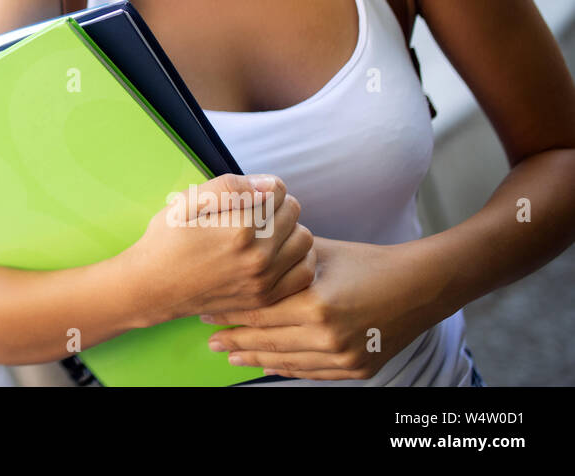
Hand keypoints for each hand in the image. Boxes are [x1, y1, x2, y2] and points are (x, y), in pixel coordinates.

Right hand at [120, 174, 314, 325]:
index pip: (279, 191)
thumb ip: (228, 188)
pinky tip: (276, 253)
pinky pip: (304, 272)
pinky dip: (297, 258)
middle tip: (253, 211)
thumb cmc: (166, 241)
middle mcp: (258, 257)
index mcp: (239, 228)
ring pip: (304, 241)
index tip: (247, 194)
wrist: (152, 288)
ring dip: (289, 230)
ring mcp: (264, 281)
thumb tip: (268, 184)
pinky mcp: (265, 298)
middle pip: (293, 213)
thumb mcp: (185, 203)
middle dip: (277, 205)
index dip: (263, 186)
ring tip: (266, 231)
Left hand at [201, 237, 430, 380]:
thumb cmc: (367, 262)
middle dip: (234, 340)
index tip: (205, 312)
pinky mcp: (356, 370)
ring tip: (231, 354)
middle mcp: (327, 336)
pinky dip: (286, 368)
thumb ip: (283, 260)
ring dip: (255, 359)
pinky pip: (311, 373)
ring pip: (286, 362)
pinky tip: (267, 365)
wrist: (420, 286)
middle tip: (209, 339)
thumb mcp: (319, 254)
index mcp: (315, 303)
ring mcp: (343, 357)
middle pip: (267, 342)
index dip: (229, 314)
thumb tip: (246, 256)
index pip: (258, 313)